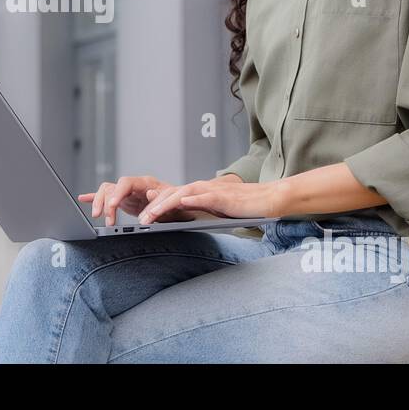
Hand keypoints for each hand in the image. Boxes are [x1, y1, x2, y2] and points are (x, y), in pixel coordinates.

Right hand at [78, 175, 196, 225]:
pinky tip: (83, 199)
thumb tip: (150, 194)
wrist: (181, 208)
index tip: (112, 206)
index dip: (117, 192)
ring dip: (99, 203)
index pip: (126, 182)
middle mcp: (134, 186)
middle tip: (107, 220)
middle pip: (112, 187)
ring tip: (98, 217)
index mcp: (145, 183)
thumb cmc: (178, 206)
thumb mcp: (173, 204)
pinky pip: (106, 196)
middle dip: (106, 203)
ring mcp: (127, 193)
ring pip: (106, 191)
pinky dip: (94, 198)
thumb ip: (161, 199)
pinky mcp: (123, 200)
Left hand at [139, 178, 281, 223]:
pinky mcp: (224, 197)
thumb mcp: (216, 212)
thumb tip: (182, 220)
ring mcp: (213, 191)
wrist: (268, 200)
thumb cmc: (244, 208)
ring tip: (151, 215)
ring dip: (165, 204)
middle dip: (153, 207)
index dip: (155, 205)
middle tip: (139, 221)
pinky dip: (191, 200)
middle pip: (172, 194)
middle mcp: (203, 189)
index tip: (141, 217)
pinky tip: (179, 203)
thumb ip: (200, 212)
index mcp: (199, 193)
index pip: (172, 197)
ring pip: (182, 194)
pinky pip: (204, 197)